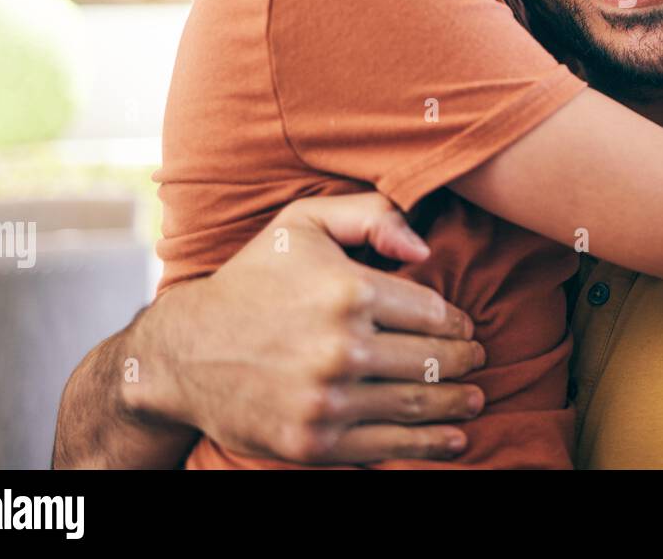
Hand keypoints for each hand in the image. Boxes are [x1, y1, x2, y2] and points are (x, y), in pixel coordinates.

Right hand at [130, 192, 486, 463]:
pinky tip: (453, 439)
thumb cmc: (252, 280)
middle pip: (431, 360)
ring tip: (474, 398)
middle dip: (464, 362)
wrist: (183, 352)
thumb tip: (424, 247)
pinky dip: (429, 445)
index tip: (465, 328)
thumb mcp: (303, 223)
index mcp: (347, 290)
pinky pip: (388, 446)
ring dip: (456, 404)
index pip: (432, 312)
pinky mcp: (313, 442)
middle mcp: (341, 346)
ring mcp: (327, 399)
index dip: (457, 323)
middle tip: (478, 361)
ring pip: (416, 405)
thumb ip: (370, 216)